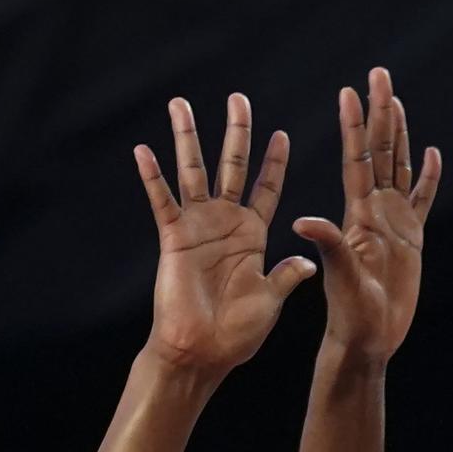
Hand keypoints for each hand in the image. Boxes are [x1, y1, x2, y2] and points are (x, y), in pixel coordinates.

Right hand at [135, 94, 315, 374]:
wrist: (203, 352)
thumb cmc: (238, 334)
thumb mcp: (270, 301)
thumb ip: (286, 276)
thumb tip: (308, 261)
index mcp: (254, 236)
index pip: (266, 188)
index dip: (274, 162)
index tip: (281, 134)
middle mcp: (226, 223)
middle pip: (232, 167)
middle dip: (236, 133)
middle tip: (238, 99)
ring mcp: (198, 227)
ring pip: (193, 171)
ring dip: (188, 138)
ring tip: (181, 103)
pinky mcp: (174, 238)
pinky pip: (162, 201)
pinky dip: (152, 176)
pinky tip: (144, 149)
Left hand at [292, 68, 441, 367]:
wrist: (366, 339)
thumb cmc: (349, 315)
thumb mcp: (338, 276)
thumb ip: (327, 245)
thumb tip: (303, 219)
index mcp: (356, 215)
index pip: (356, 159)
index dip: (354, 125)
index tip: (350, 91)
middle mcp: (373, 211)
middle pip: (379, 152)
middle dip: (378, 113)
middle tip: (378, 74)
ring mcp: (393, 224)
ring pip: (397, 168)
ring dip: (398, 135)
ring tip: (396, 101)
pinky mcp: (410, 241)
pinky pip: (420, 201)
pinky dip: (427, 178)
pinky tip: (430, 154)